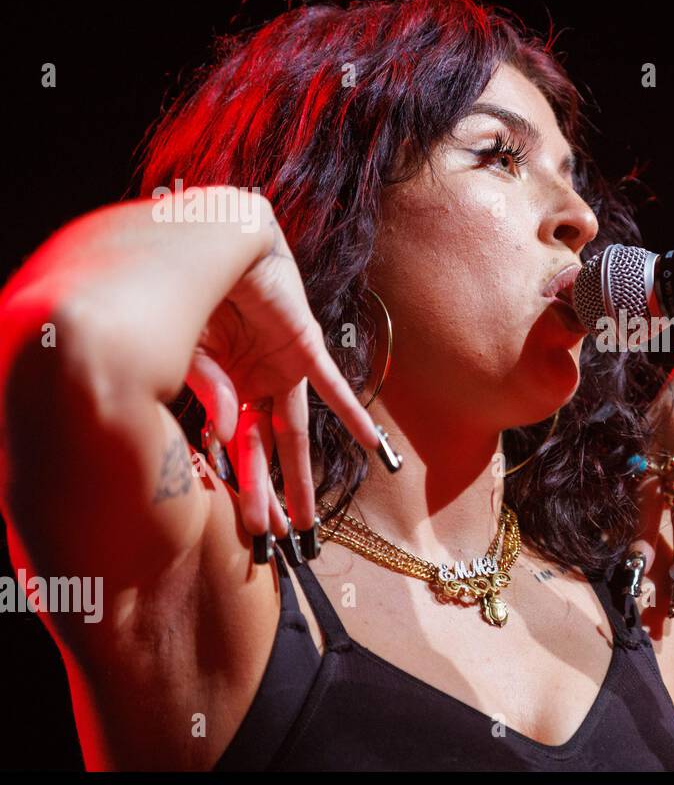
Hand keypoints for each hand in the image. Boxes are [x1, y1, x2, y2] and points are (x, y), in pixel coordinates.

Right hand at [183, 199, 377, 540]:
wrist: (219, 243)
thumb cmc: (193, 292)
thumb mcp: (186, 350)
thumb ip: (207, 390)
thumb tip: (223, 432)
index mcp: (221, 390)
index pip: (229, 451)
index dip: (237, 489)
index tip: (241, 528)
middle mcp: (252, 387)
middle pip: (261, 454)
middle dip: (266, 497)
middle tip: (274, 541)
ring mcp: (280, 371)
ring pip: (293, 436)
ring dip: (302, 477)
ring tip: (309, 521)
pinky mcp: (305, 351)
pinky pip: (335, 389)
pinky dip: (354, 417)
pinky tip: (376, 449)